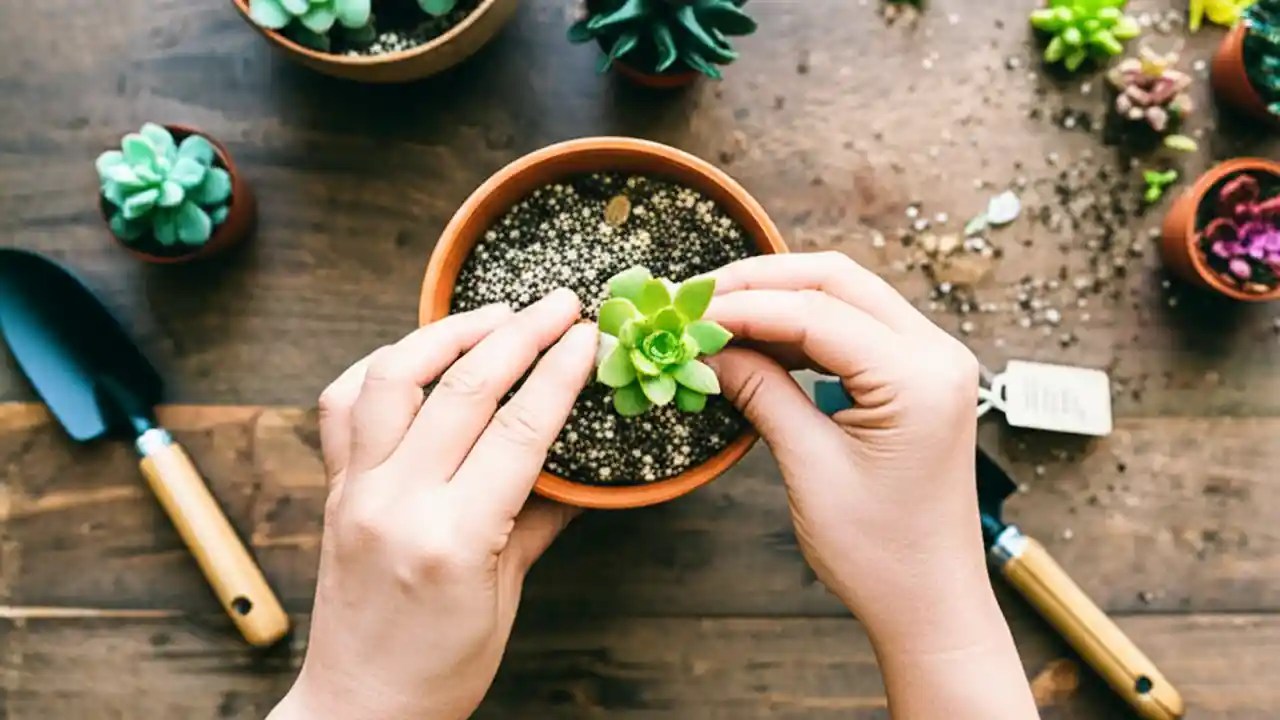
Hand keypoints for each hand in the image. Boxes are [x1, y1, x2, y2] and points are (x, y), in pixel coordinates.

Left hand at [269, 289, 595, 719]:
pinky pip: (343, 404)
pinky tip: (417, 354)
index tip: (589, 333)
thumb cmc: (442, 668)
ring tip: (494, 314)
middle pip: (463, 387)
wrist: (358, 708)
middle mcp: (397, 501)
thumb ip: (541, 519)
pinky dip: (380, 366)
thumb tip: (582, 467)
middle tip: (559, 303)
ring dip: (446, 332)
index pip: (520, 429)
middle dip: (520, 333)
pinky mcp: (333, 488)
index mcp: (456, 537)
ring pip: (391, 376)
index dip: (560, 371)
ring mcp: (356, 489)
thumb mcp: (507, 596)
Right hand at [705, 253, 1036, 717]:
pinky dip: (802, 327)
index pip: (816, 312)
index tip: (684, 309)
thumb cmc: (878, 553)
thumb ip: (761, 392)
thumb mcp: (809, 468)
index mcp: (919, 378)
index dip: (743, 305)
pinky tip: (756, 340)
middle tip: (694, 297)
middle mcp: (937, 354)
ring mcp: (933, 361)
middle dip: (760, 283)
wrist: (930, 603)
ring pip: (845, 295)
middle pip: (837, 280)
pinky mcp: (918, 377)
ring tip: (714, 315)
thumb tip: (708, 346)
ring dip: (779, 299)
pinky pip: (854, 328)